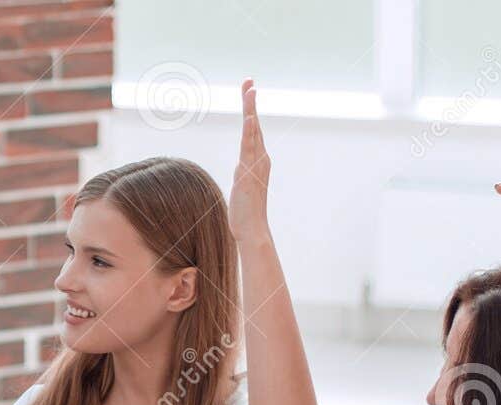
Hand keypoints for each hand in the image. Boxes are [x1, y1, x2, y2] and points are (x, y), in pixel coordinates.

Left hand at [228, 79, 271, 243]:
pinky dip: (251, 132)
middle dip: (250, 102)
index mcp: (256, 160)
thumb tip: (240, 166)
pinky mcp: (249, 171)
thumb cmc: (245, 211)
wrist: (251, 228)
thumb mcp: (241, 185)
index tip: (247, 91)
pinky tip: (250, 118)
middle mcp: (259, 158)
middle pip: (253, 124)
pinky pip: (250, 148)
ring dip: (250, 110)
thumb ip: (242, 172)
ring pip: (253, 132)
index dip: (249, 110)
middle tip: (248, 81)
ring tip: (250, 90)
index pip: (252, 130)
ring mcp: (255, 164)